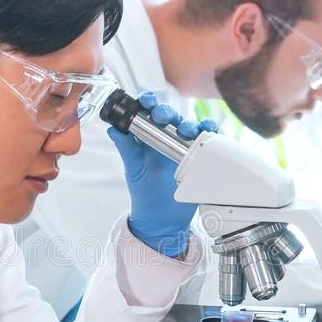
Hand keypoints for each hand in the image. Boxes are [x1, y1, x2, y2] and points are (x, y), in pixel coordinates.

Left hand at [107, 92, 216, 257]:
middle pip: (170, 116)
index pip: (148, 112)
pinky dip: (209, 131)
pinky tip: (205, 131)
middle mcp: (166, 139)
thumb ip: (126, 148)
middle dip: (167, 112)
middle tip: (162, 117)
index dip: (148, 102)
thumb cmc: (144, 192)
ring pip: (189, 125)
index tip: (146, 102)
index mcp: (148, 138)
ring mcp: (184, 147)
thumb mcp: (133, 169)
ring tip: (184, 131)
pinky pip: (207, 140)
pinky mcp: (199, 157)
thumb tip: (112, 128)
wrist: (161, 219)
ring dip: (188, 123)